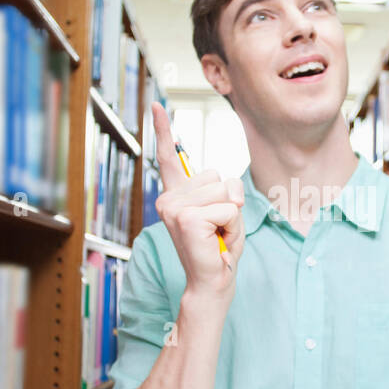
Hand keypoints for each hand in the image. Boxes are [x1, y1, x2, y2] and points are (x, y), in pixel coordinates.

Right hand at [151, 101, 244, 303]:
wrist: (212, 283)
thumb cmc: (219, 250)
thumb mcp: (226, 212)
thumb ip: (224, 191)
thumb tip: (228, 187)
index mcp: (176, 195)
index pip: (169, 157)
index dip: (164, 130)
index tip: (157, 106)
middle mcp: (169, 199)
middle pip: (219, 176)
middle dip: (229, 202)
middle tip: (217, 229)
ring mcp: (173, 208)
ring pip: (225, 191)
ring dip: (231, 215)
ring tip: (217, 235)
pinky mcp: (185, 218)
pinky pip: (227, 207)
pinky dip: (231, 225)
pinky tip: (216, 240)